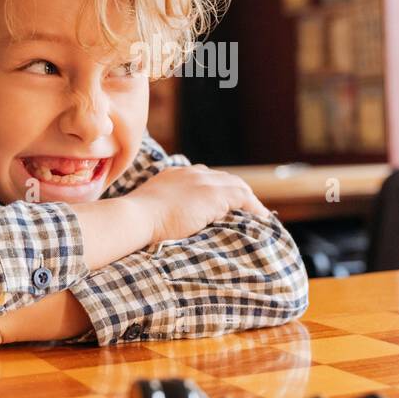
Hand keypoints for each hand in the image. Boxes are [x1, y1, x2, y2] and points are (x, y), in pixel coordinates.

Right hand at [131, 164, 270, 244]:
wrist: (136, 216)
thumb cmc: (136, 221)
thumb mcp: (148, 210)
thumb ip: (160, 209)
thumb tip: (162, 224)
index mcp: (175, 175)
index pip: (204, 178)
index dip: (218, 190)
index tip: (224, 204)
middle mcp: (191, 173)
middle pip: (224, 179)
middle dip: (237, 193)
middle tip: (248, 210)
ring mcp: (203, 181)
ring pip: (236, 186)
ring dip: (248, 201)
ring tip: (259, 216)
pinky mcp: (213, 194)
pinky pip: (243, 197)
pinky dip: (254, 207)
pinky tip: (262, 219)